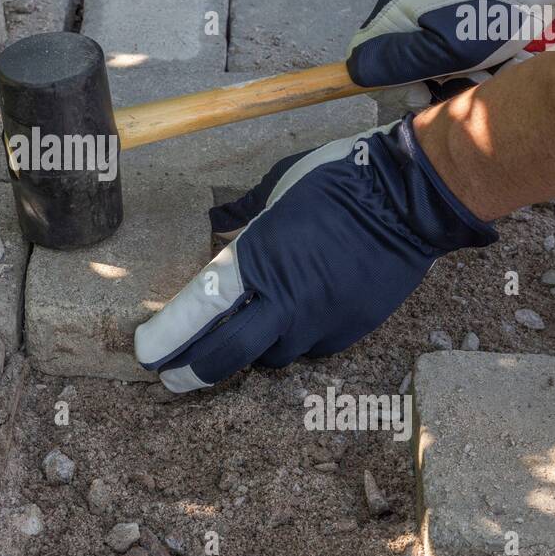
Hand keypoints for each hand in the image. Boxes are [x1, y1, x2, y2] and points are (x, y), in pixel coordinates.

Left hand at [134, 118, 497, 392]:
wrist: (410, 197)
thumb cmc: (337, 179)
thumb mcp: (276, 184)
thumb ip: (240, 213)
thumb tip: (215, 220)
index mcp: (254, 259)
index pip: (196, 313)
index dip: (165, 339)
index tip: (144, 353)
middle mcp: (281, 300)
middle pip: (223, 356)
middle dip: (189, 372)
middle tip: (171, 376)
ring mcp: (316, 321)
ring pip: (267, 357)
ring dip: (247, 352)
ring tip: (236, 338)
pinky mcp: (347, 331)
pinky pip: (307, 349)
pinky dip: (290, 340)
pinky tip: (289, 323)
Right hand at [346, 0, 554, 99]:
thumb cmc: (494, 7)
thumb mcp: (443, 47)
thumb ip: (394, 64)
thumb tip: (353, 73)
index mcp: (393, 16)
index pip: (366, 64)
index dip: (392, 87)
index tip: (425, 93)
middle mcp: (408, 12)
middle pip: (404, 66)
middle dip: (435, 82)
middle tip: (468, 79)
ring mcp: (437, 9)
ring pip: (436, 60)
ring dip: (463, 72)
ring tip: (495, 65)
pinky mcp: (463, 8)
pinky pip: (459, 46)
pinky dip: (481, 57)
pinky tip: (504, 53)